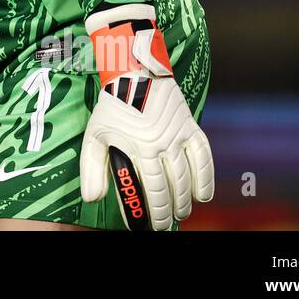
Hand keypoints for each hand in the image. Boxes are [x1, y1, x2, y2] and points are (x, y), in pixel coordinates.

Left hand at [79, 3, 214, 230]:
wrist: (135, 72)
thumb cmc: (113, 105)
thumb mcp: (94, 135)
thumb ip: (92, 168)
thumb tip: (91, 198)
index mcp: (139, 148)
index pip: (150, 191)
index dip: (150, 213)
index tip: (146, 226)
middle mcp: (161, 145)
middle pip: (170, 188)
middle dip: (167, 211)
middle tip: (162, 223)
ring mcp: (178, 136)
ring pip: (188, 177)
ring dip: (186, 200)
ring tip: (181, 213)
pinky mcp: (190, 127)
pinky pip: (204, 156)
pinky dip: (207, 177)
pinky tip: (204, 195)